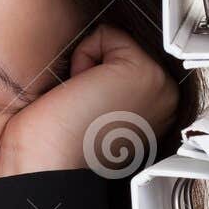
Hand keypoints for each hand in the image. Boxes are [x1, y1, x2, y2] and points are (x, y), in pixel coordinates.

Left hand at [0, 23, 178, 178]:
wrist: (46, 174)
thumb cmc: (53, 152)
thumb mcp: (87, 111)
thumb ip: (102, 85)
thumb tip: (94, 61)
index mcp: (153, 116)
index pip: (119, 65)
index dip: (89, 80)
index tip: (82, 113)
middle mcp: (163, 103)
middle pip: (118, 51)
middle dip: (89, 72)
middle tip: (80, 112)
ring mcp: (159, 89)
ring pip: (112, 43)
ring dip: (85, 69)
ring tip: (80, 107)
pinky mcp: (144, 73)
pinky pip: (105, 35)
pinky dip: (82, 58)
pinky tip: (80, 95)